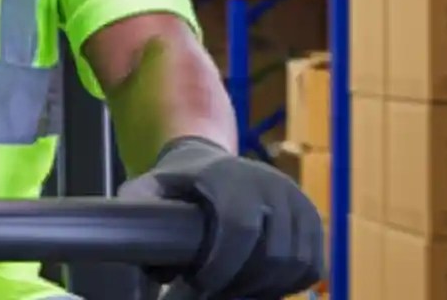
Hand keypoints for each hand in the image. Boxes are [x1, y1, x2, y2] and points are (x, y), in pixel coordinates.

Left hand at [119, 137, 323, 298]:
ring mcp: (299, 202)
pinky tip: (255, 289)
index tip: (195, 287)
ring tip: (229, 294)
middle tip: (207, 297)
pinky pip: (311, 267)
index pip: (238, 227)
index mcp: (231, 177)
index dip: (219, 266)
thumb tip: (132, 244)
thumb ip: (137, 208)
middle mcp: (273, 185)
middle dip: (238, 285)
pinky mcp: (314, 221)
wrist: (211, 161)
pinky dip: (286, 286)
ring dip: (262, 289)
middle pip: (270, 254)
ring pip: (293, 265)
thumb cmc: (178, 182)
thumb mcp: (149, 186)